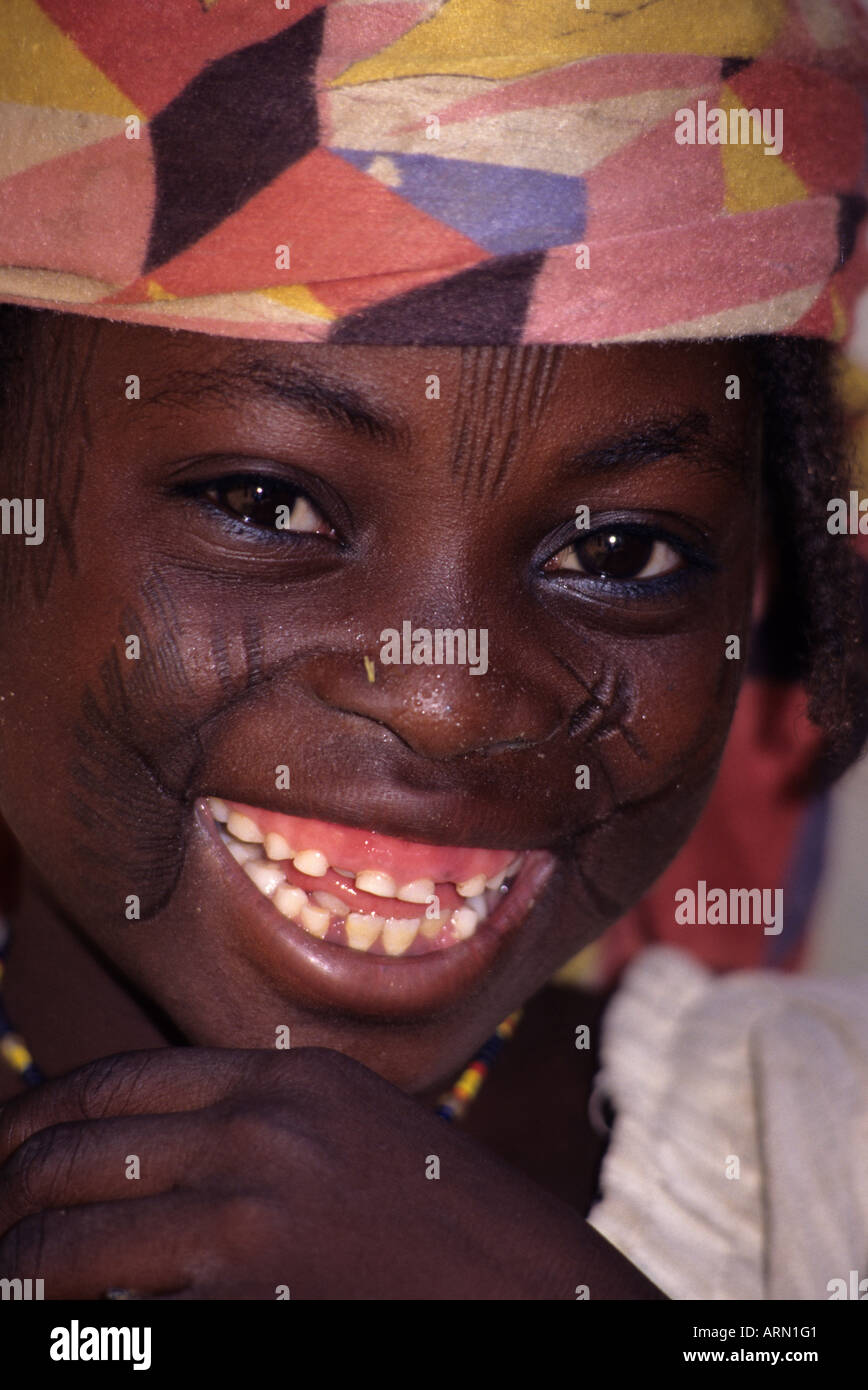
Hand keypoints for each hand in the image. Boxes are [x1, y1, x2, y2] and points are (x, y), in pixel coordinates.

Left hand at [0, 1046, 660, 1298]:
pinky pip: (119, 1316)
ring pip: (70, 1242)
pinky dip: (79, 1323)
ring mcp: (252, 1217)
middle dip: (6, 1194)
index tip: (2, 1146)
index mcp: (285, 1078)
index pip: (113, 1083)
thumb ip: (261, 1117)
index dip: (34, 1113)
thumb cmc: (449, 1216)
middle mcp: (259, 1132)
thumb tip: (151, 1143)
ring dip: (18, 1266)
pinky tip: (73, 1324)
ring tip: (10, 1279)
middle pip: (75, 1153)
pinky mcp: (250, 1300)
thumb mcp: (356, 1126)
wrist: (534, 1289)